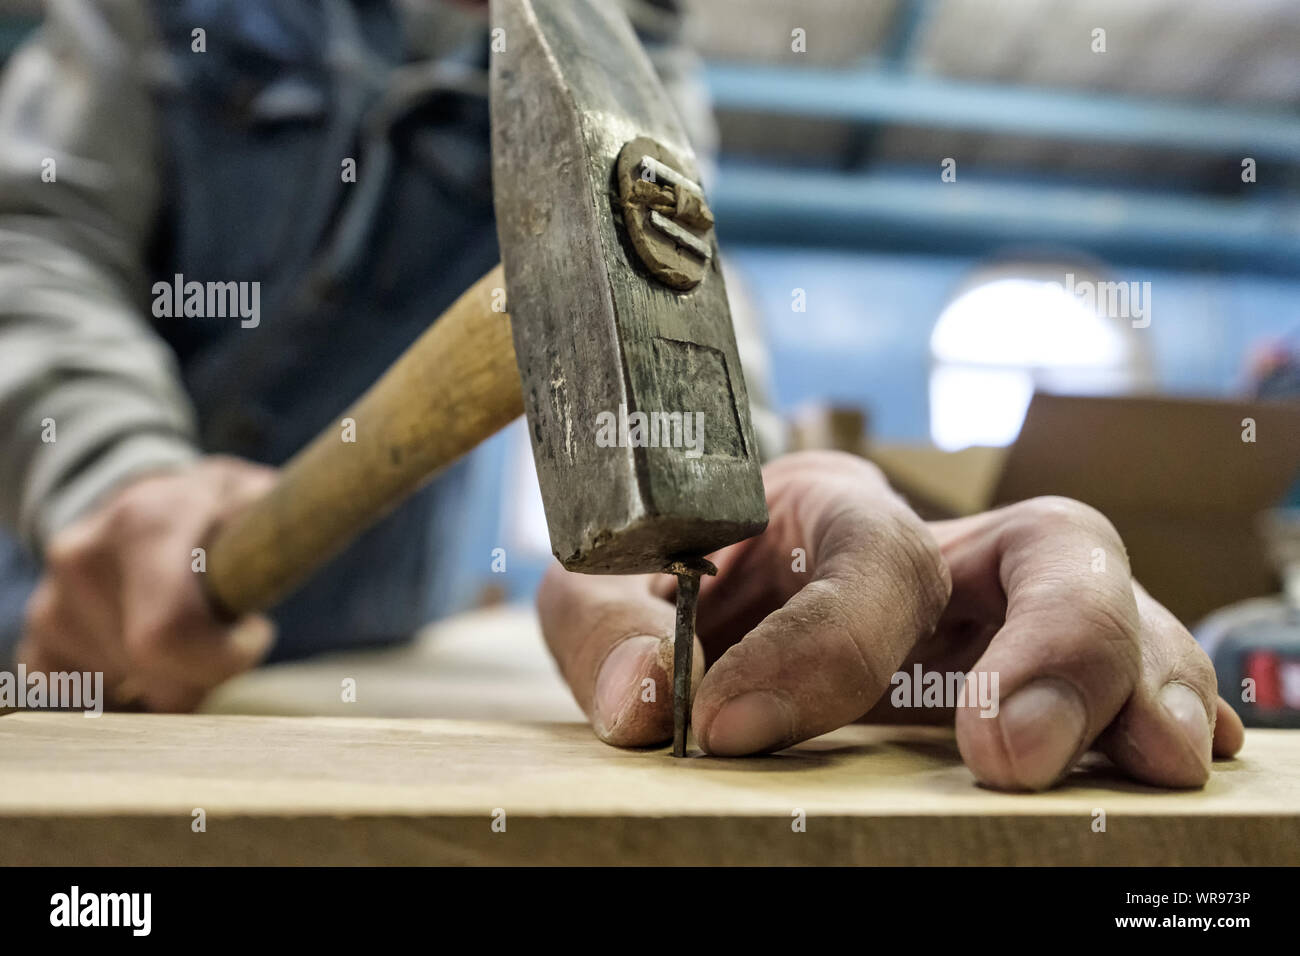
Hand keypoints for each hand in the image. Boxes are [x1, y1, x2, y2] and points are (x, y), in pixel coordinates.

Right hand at [18, 456, 277, 711]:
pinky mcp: (37, 641)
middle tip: (226, 640)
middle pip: (159, 676)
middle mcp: (85, 560)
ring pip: (132, 694)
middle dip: (208, 672)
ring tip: (185, 631)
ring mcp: (53, 605)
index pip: (171, 630)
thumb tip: (313, 521)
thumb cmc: (213, 509)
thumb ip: (281, 517)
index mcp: (147, 521)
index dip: (225, 656)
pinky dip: (131, 691)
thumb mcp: (254, 494)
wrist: (132, 498)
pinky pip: (92, 702)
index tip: (254, 633)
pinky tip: (149, 653)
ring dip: (173, 679)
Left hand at [538, 450, 1245, 789]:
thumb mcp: (605, 598)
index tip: (740, 727)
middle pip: (1047, 544)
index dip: (817, 643)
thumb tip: (647, 711)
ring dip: (1137, 679)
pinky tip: (1178, 750)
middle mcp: (935, 544)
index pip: (865, 555)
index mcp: (830, 509)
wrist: (694, 587)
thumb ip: (611, 640)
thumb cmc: (659, 586)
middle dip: (1049, 642)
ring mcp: (1000, 604)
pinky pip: (1129, 663)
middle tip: (1011, 756)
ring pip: (1112, 601)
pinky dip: (1159, 700)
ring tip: (1159, 760)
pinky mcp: (1035, 662)